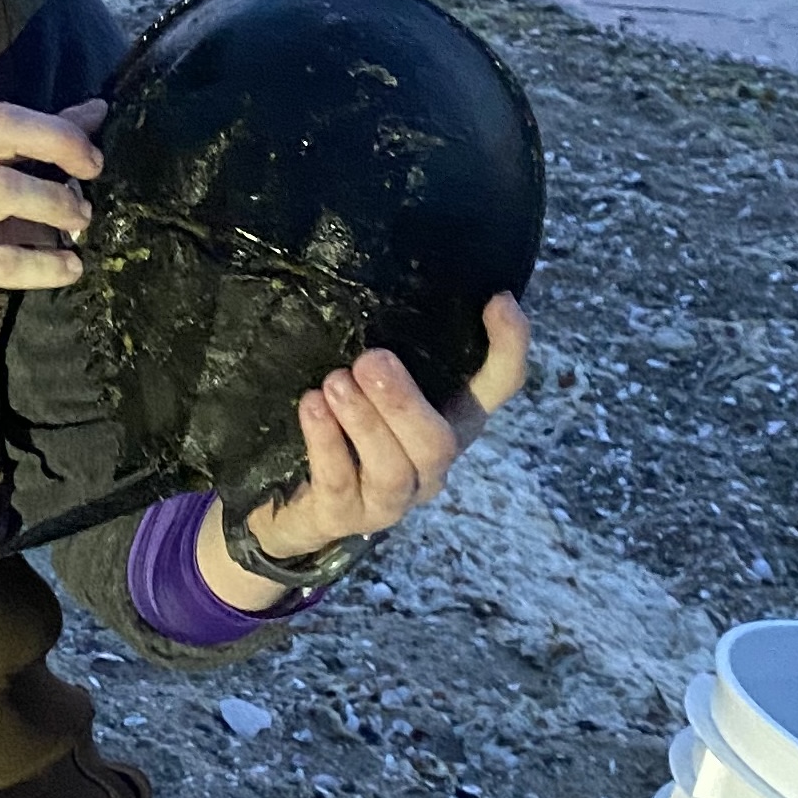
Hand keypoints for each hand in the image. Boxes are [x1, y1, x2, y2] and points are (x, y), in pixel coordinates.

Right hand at [0, 98, 105, 364]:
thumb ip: (2, 160)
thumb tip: (85, 118)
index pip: (0, 118)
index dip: (57, 127)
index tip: (94, 140)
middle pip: (3, 128)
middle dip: (61, 142)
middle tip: (94, 169)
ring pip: (5, 188)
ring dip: (56, 205)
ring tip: (80, 225)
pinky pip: (3, 260)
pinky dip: (45, 265)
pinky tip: (67, 271)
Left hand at [199, 294, 530, 608]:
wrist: (289, 502)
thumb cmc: (339, 427)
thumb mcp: (367, 385)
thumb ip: (386, 351)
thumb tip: (373, 278)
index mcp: (449, 422)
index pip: (497, 388)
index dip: (508, 347)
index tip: (499, 300)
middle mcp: (431, 465)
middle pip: (440, 441)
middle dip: (405, 402)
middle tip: (370, 360)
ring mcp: (390, 500)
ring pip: (394, 468)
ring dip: (365, 422)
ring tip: (334, 383)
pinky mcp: (344, 518)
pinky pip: (339, 483)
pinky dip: (326, 443)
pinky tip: (311, 408)